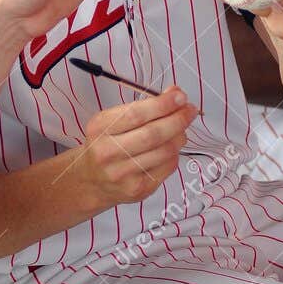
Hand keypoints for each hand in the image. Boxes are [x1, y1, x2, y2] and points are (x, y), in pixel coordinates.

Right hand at [80, 89, 196, 206]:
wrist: (93, 181)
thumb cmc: (105, 145)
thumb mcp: (111, 121)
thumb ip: (141, 107)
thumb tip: (173, 95)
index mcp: (100, 129)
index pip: (135, 114)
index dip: (162, 104)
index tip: (179, 96)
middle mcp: (108, 153)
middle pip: (152, 134)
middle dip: (177, 119)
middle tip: (189, 110)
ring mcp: (123, 174)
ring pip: (164, 151)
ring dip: (180, 136)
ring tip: (182, 128)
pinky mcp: (138, 189)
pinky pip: (167, 166)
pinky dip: (175, 152)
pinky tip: (171, 146)